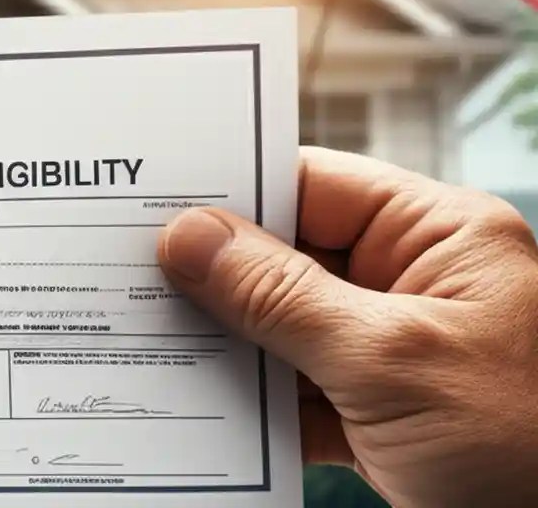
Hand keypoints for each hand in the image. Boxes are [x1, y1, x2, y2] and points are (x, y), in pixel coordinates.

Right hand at [158, 147, 537, 507]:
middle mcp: (410, 283)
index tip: (152, 206)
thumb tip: (189, 239)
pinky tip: (195, 402)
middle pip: (286, 256)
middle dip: (214, 274)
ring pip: (280, 326)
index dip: (232, 192)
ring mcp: (389, 350)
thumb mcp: (389, 359)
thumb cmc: (526, 441)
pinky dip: (247, 401)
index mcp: (436, 237)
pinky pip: (292, 389)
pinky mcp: (374, 412)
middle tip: (130, 278)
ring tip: (150, 341)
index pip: (313, 186)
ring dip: (224, 342)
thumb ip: (281, 296)